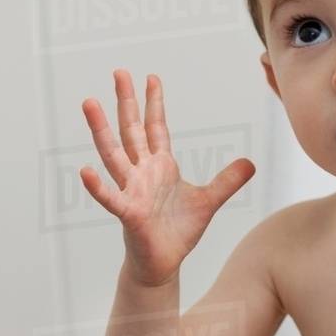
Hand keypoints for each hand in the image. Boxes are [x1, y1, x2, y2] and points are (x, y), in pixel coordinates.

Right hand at [80, 69, 254, 286]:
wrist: (165, 263)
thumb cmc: (178, 231)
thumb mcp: (209, 201)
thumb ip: (227, 181)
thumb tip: (250, 162)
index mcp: (160, 166)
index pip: (155, 127)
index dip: (154, 103)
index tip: (151, 77)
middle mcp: (142, 172)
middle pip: (131, 130)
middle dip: (126, 101)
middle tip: (119, 72)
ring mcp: (131, 190)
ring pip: (114, 154)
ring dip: (101, 129)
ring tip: (90, 103)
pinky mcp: (128, 213)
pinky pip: (110, 197)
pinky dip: (97, 186)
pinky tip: (85, 171)